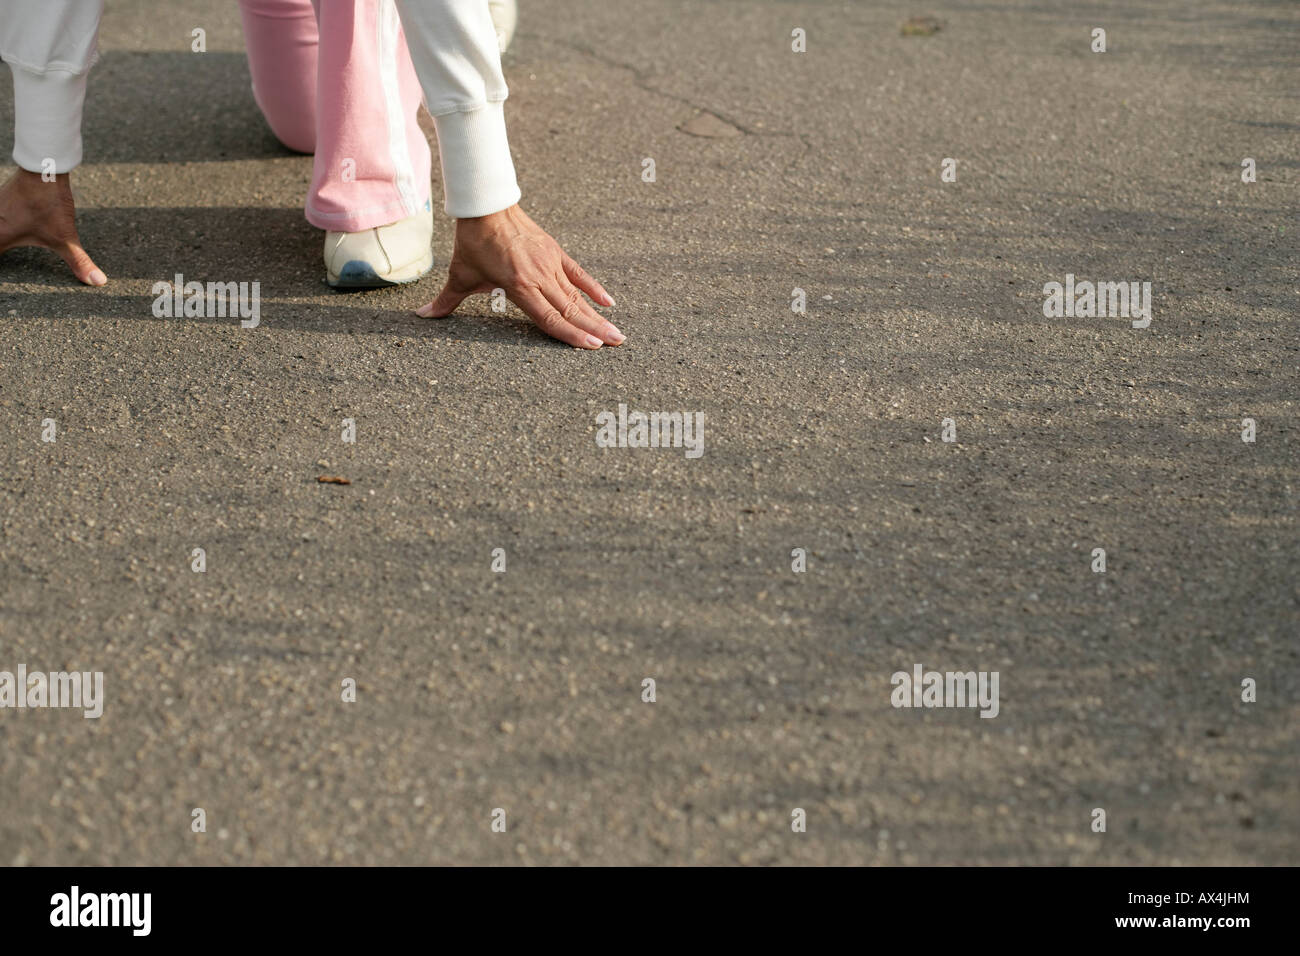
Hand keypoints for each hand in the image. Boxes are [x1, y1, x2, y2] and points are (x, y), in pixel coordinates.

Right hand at [0, 169, 105, 284]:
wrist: (43, 168)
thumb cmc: (48, 203)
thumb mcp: (65, 238)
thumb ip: (79, 262)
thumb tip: (98, 281)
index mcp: (0, 235)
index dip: (0, 269)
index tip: (6, 277)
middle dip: (2, 250)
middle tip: (8, 259)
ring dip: (2, 238)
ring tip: (8, 245)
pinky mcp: (1, 199)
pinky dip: (3, 224)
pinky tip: (9, 226)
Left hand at [416, 204, 621, 348]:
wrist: (486, 205)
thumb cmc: (472, 242)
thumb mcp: (459, 274)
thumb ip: (446, 301)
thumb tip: (422, 317)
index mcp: (518, 286)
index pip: (549, 317)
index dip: (571, 334)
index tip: (592, 346)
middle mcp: (539, 276)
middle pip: (570, 309)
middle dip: (595, 328)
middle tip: (617, 343)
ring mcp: (549, 263)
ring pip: (577, 295)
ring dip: (597, 314)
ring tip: (617, 331)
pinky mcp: (554, 252)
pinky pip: (577, 274)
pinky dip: (593, 288)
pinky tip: (609, 301)